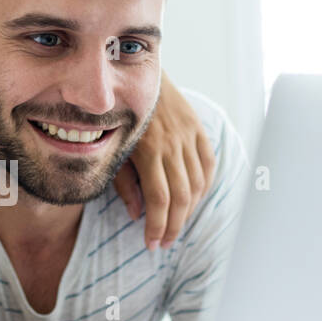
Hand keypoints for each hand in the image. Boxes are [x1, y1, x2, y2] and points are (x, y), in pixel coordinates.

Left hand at [114, 72, 215, 248]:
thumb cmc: (116, 116)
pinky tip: (194, 201)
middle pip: (181, 197)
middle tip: (164, 243)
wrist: (136, 75)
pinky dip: (204, 186)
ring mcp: (188, 136)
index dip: (156, 226)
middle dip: (173, 226)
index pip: (159, 199)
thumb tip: (137, 214)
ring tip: (176, 226)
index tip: (151, 244)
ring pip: (198, 184)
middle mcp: (173, 145)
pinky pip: (208, 164)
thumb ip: (124, 183)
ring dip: (189, 211)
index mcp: (148, 150)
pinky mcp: (198, 129)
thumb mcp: (113, 150)